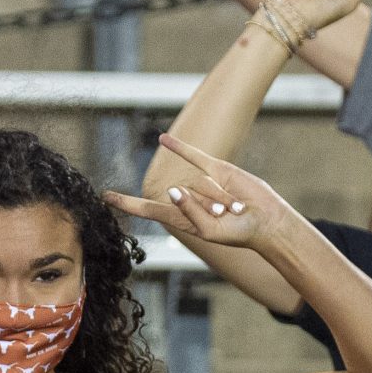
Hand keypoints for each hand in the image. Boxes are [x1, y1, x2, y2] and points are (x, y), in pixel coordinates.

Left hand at [106, 132, 306, 252]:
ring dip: (219, 198)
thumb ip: (188, 212)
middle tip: (226, 217)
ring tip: (234, 207)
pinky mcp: (216, 169)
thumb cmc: (237, 233)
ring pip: (198, 184)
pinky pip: (194, 155)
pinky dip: (179, 146)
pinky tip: (164, 138)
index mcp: (180, 219)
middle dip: (206, 207)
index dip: (127, 204)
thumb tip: (173, 189)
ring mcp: (200, 183)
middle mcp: (186, 200)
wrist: (265, 220)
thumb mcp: (209, 230)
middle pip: (182, 197)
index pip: (147, 209)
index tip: (106, 196)